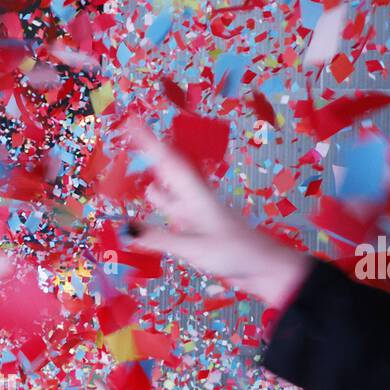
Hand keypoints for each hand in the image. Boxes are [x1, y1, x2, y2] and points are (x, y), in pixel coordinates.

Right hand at [127, 119, 310, 307]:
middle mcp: (194, 200)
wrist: (264, 268)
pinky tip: (154, 202)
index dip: (150, 142)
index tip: (133, 122)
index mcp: (195, 196)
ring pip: (171, 191)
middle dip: (151, 155)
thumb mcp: (194, 247)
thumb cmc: (234, 253)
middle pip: (169, 171)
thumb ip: (159, 239)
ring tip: (137, 167)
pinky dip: (161, 204)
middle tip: (132, 138)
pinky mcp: (197, 230)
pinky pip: (173, 211)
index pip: (168, 162)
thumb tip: (125, 230)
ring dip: (155, 179)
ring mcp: (196, 215)